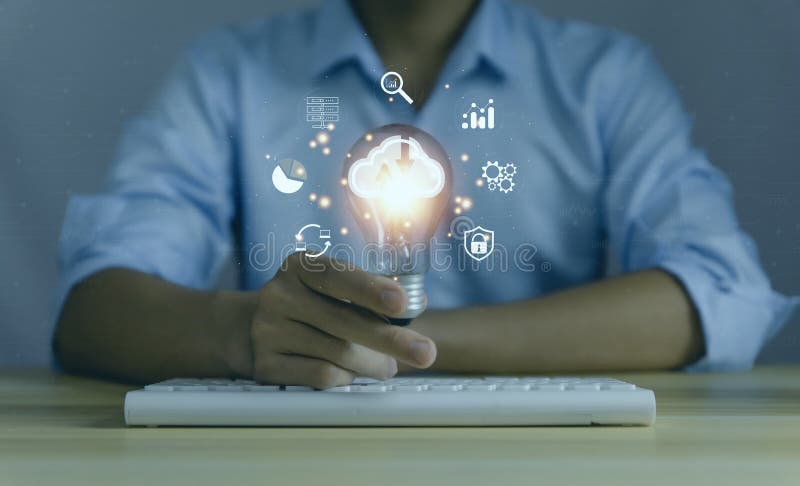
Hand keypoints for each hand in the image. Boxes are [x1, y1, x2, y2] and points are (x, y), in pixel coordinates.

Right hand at [247, 253, 436, 387]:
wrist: (257, 327)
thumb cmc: (315, 305)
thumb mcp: (335, 289)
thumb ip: (372, 293)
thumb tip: (416, 303)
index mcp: (299, 267)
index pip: (336, 275)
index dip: (370, 289)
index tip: (402, 302)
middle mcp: (279, 295)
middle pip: (344, 321)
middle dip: (391, 339)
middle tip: (425, 353)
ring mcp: (268, 331)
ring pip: (338, 353)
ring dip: (374, 363)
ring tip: (387, 365)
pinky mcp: (266, 365)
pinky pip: (322, 375)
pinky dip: (348, 376)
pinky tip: (354, 372)